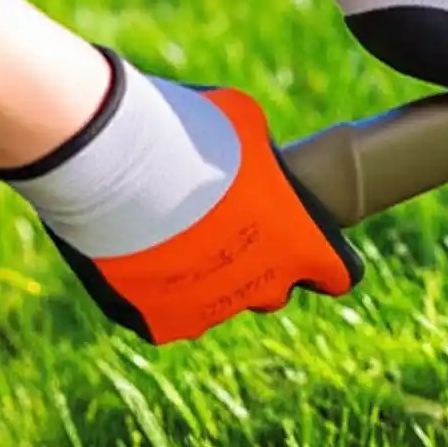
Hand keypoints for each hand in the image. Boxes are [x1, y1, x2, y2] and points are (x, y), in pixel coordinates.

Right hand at [0, 47, 361, 344]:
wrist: (108, 159)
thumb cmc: (187, 131)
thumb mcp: (244, 125)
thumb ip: (262, 158)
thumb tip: (254, 158)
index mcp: (300, 246)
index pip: (338, 274)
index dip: (323, 256)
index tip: (303, 238)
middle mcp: (263, 287)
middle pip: (274, 290)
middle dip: (260, 265)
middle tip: (226, 223)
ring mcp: (212, 312)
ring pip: (221, 302)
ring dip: (207, 274)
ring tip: (171, 228)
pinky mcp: (159, 321)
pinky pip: (170, 313)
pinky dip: (160, 290)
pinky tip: (142, 253)